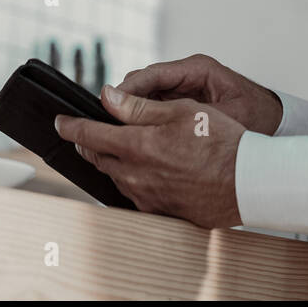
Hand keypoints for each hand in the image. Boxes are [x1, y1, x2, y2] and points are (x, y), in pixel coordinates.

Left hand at [54, 85, 245, 227]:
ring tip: (121, 147)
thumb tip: (107, 97)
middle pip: (98, 158)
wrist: (248, 182)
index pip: (89, 135)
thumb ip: (138, 106)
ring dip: (112, 160)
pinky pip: (134, 192)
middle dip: (88, 144)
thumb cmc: (220, 141)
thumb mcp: (180, 110)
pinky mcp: (159, 210)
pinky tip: (146, 169)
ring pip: (116, 175)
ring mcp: (146, 196)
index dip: (71, 126)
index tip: (59, 122)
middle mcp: (135, 175)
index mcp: (136, 146)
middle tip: (86, 133)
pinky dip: (131, 177)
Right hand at [116, 54, 282, 134]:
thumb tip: (159, 117)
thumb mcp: (228, 116)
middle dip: (124, 102)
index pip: (153, 73)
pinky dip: (142, 121)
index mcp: (197, 68)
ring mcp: (181, 89)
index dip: (130, 89)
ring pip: (145, 98)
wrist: (275, 122)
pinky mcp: (180, 104)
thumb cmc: (257, 116)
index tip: (110, 103)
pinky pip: (154, 109)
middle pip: (144, 84)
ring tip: (116, 133)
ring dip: (131, 113)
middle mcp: (186, 75)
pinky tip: (134, 138)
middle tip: (107, 122)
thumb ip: (194, 115)